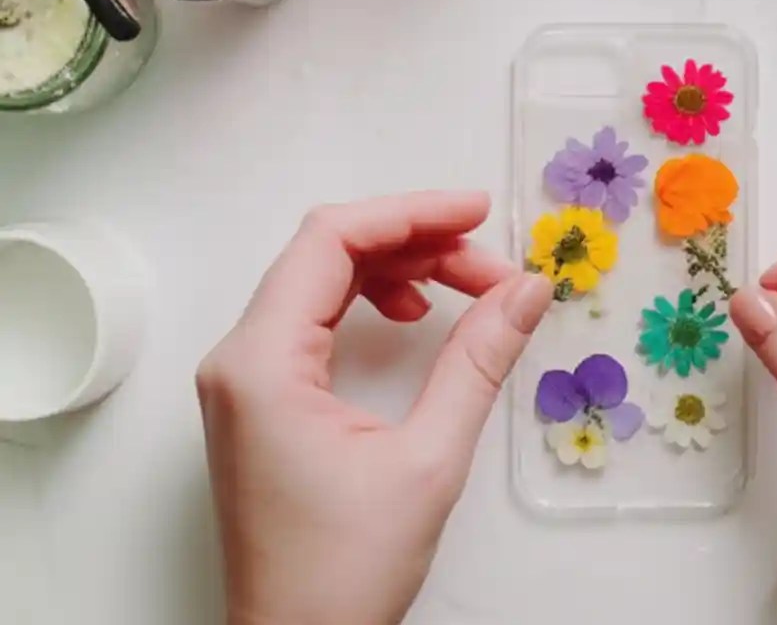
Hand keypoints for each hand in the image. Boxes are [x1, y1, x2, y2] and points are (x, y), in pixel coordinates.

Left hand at [196, 191, 552, 624]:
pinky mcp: (262, 402)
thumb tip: (527, 290)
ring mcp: (245, 380)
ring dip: (397, 273)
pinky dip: (370, 305)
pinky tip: (415, 319)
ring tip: (465, 290)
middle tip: (492, 271)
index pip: (332, 241)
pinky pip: (314, 322)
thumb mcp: (429, 459)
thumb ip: (479, 361)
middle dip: (416, 247)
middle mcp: (240, 359)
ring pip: (322, 284)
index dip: (411, 213)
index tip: (479, 214)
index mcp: (262, 363)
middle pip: (328, 256)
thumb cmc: (345, 571)